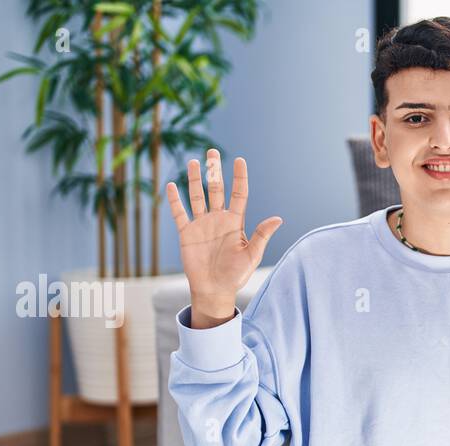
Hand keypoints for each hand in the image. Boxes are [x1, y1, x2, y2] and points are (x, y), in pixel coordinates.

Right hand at [166, 148, 282, 326]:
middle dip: (214, 171)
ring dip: (194, 180)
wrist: (215, 290)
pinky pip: (179, 213)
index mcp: (235, 222)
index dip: (239, 177)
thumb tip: (278, 218)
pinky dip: (175, 200)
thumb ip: (261, 235)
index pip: (238, 194)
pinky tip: (171, 185)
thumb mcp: (251, 255)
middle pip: (216, 189)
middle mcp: (218, 219)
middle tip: (212, 152)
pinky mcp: (186, 233)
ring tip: (193, 162)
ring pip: (197, 196)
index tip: (240, 160)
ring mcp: (201, 225)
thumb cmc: (236, 275)